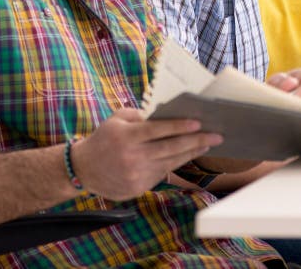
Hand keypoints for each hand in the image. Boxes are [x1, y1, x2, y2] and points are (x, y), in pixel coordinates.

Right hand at [71, 108, 222, 199]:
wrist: (84, 169)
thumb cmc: (104, 138)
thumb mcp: (117, 119)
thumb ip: (140, 115)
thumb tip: (168, 112)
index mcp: (126, 136)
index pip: (157, 130)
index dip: (179, 126)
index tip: (198, 123)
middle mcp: (132, 157)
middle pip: (170, 148)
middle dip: (196, 141)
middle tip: (216, 135)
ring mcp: (136, 174)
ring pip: (171, 162)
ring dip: (191, 153)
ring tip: (207, 144)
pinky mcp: (139, 187)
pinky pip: (163, 173)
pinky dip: (177, 163)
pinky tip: (188, 155)